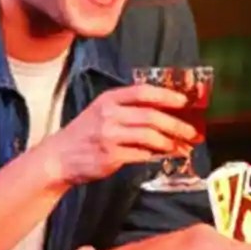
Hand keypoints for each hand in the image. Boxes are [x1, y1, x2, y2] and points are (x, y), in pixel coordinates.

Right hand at [41, 84, 195, 185]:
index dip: (166, 95)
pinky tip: (163, 155)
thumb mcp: (102, 112)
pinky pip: (141, 154)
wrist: (59, 158)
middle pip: (151, 116)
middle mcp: (109, 114)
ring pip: (149, 136)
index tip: (184, 101)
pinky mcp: (110, 156)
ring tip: (180, 146)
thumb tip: (165, 115)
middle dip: (176, 124)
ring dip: (169, 142)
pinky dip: (155, 155)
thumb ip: (129, 110)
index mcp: (109, 99)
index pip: (143, 92)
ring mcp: (109, 136)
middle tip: (191, 131)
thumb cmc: (85, 135)